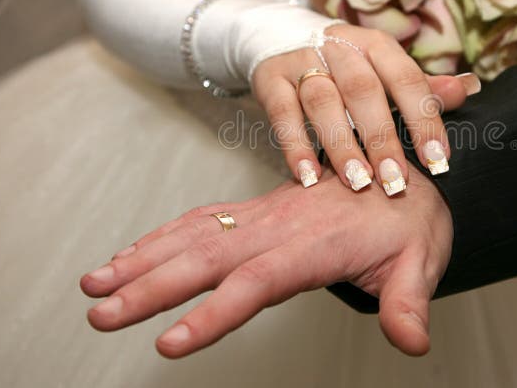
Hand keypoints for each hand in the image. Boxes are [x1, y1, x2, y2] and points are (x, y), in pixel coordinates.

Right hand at [80, 166, 452, 356]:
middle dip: (151, 287)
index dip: (213, 312)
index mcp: (316, 243)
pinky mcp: (255, 213)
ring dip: (142, 259)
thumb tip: (411, 341)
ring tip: (95, 284)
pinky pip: (200, 220)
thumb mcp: (421, 260)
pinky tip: (130, 255)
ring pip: (193, 235)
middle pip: (208, 257)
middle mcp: (280, 226)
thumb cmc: (411, 219)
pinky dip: (160, 237)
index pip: (258, 281)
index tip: (169, 341)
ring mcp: (263, 216)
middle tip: (100, 313)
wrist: (403, 174)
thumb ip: (408, 302)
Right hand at [251, 23, 479, 193]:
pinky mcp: (270, 77)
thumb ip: (424, 86)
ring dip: (341, 145)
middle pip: (363, 90)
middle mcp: (340, 46)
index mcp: (376, 44)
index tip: (439, 162)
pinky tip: (308, 177)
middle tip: (396, 181)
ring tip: (358, 183)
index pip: (406, 78)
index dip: (424, 120)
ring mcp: (302, 60)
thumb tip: (471, 87)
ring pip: (322, 101)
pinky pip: (282, 112)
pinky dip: (295, 146)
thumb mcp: (386, 70)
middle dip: (382, 139)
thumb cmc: (348, 67)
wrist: (282, 38)